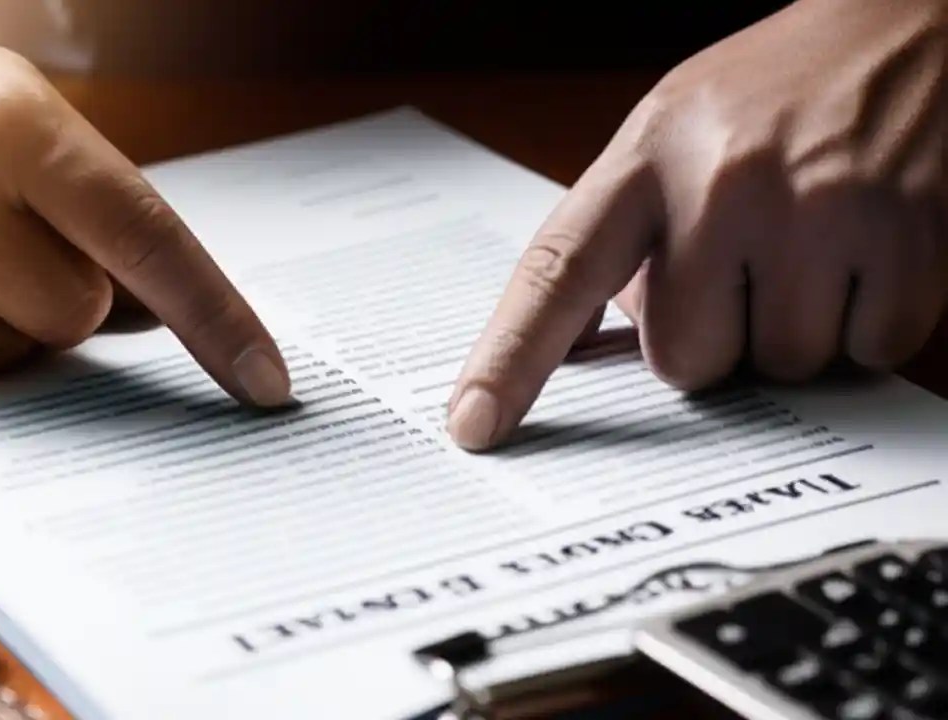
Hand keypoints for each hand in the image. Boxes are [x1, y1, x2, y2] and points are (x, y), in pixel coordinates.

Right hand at [0, 0, 289, 406]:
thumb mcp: (20, 116)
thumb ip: (97, 208)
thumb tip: (163, 320)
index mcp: (14, 126)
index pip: (144, 239)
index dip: (214, 317)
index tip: (263, 381)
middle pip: (73, 317)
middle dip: (61, 297)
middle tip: (9, 242)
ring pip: (2, 358)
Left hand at [448, 0, 947, 450]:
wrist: (905, 20)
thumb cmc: (770, 94)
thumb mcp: (668, 135)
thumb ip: (618, 235)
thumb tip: (573, 348)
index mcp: (647, 156)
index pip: (558, 273)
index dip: (510, 358)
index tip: (474, 424)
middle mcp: (723, 182)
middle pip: (683, 357)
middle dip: (713, 332)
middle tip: (745, 263)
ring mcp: (818, 209)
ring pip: (778, 365)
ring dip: (793, 328)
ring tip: (812, 243)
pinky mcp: (907, 235)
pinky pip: (868, 351)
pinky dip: (869, 322)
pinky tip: (867, 251)